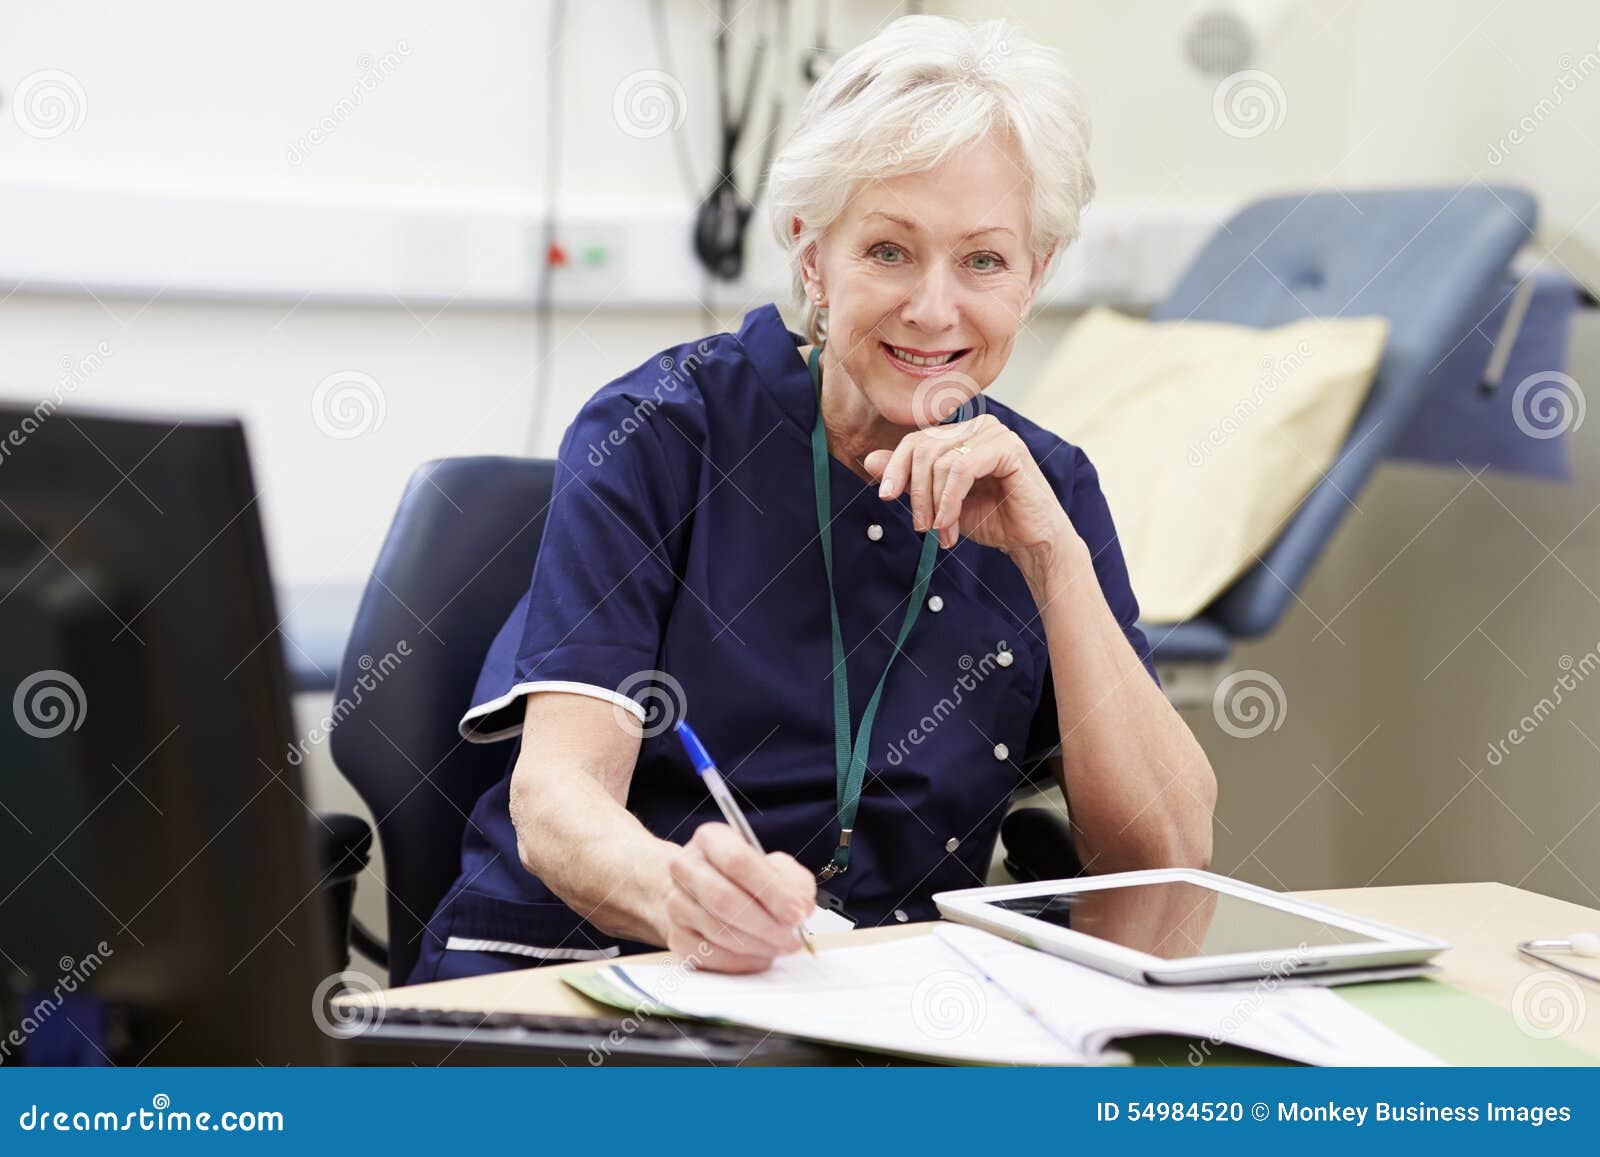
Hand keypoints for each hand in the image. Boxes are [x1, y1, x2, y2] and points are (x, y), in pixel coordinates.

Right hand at [660, 823, 816, 972]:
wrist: (693, 890)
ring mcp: (675, 902)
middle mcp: (685, 866)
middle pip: (724, 899)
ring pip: (718, 930)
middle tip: (792, 937)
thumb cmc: (739, 876)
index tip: (797, 913)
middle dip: (766, 924)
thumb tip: (802, 905)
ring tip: (781, 946)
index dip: (772, 891)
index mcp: (710, 839)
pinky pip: (709, 955)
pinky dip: (741, 961)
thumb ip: (793, 879)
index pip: (739, 862)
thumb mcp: (770, 864)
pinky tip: (761, 956)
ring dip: (757, 945)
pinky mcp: (674, 935)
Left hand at [864, 414, 1073, 566]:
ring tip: (941, 531)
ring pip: (940, 461)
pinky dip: (949, 501)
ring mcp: (995, 432)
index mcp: (962, 433)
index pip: (915, 441)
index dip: (895, 467)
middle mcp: (978, 425)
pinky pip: (961, 469)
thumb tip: (869, 460)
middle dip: (916, 492)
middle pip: (923, 448)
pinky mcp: (1008, 447)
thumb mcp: (939, 501)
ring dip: (934, 503)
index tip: (885, 496)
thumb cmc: (991, 518)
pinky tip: (950, 523)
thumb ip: (909, 480)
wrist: (1030, 541)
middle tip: (921, 527)